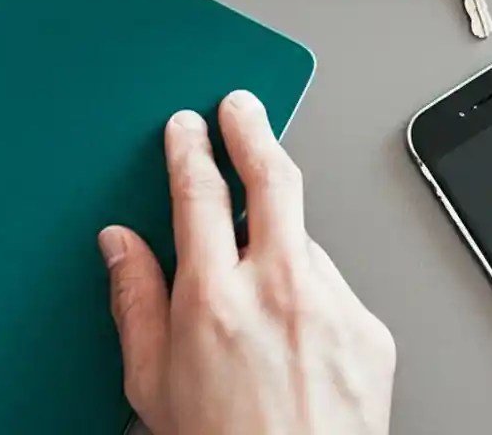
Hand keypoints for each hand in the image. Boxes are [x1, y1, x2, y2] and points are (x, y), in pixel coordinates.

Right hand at [100, 91, 395, 434]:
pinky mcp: (371, 330)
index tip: (187, 129)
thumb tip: (120, 246)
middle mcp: (278, 289)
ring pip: (306, 239)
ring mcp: (332, 306)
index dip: (191, 150)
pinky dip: (311, 291)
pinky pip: (335, 285)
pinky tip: (293, 328)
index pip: (200, 193)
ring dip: (281, 239)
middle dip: (252, 133)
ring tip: (261, 283)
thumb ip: (133, 300)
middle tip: (240, 109)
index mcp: (213, 298)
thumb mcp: (150, 382)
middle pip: (272, 179)